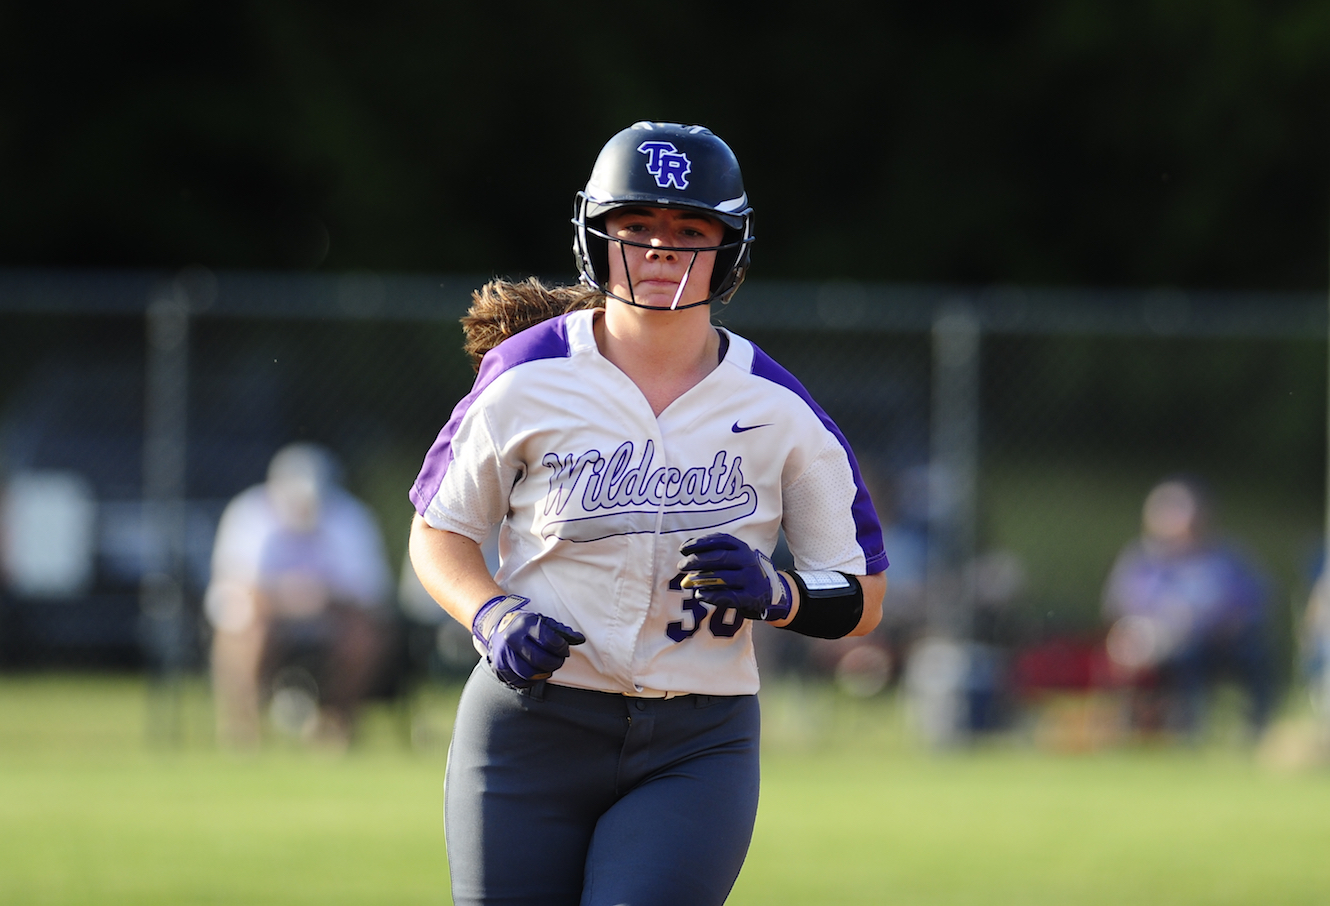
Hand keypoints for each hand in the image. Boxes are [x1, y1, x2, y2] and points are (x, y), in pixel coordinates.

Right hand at [472, 595, 585, 687]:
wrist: (499, 626)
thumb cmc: (527, 625)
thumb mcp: (543, 621)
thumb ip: (562, 631)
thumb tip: (580, 639)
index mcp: (524, 624)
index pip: (549, 640)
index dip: (562, 647)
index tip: (564, 648)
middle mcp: (511, 639)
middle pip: (540, 659)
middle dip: (556, 662)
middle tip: (560, 660)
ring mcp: (503, 655)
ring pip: (530, 673)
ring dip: (545, 673)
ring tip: (549, 666)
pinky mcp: (500, 668)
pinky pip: (520, 681)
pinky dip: (532, 680)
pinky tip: (537, 672)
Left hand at [677, 533, 791, 621]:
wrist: (768, 593)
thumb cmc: (743, 572)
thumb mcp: (734, 557)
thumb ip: (713, 552)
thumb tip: (686, 549)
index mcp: (742, 548)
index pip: (720, 540)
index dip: (700, 542)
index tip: (683, 549)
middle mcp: (748, 561)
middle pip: (719, 557)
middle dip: (696, 561)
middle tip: (681, 566)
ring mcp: (750, 579)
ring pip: (721, 577)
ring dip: (701, 579)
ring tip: (688, 582)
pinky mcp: (750, 597)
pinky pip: (727, 596)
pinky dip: (710, 595)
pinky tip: (700, 594)